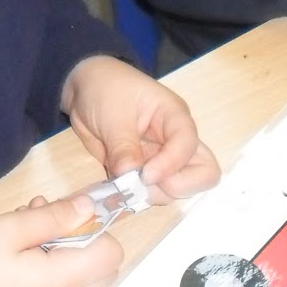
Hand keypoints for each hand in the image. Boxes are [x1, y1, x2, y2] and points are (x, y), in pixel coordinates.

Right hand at [0, 196, 122, 286]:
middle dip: (82, 241)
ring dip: (63, 254)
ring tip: (22, 231)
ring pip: (77, 280)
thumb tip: (88, 207)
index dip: (97, 228)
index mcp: (62, 282)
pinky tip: (14, 256)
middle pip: (100, 270)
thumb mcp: (10, 228)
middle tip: (45, 220)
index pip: (112, 255)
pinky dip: (49, 272)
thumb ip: (55, 217)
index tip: (67, 213)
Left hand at [60, 56, 219, 200]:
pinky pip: (151, 193)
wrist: (84, 89)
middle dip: (177, 186)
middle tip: (144, 184)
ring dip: (153, 194)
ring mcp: (161, 159)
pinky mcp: (143, 172)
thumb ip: (123, 146)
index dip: (171, 164)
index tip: (145, 175)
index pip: (189, 146)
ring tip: (124, 185)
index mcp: (174, 117)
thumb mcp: (112, 113)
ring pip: (177, 189)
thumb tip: (129, 177)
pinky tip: (118, 188)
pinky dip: (137, 197)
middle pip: (203, 174)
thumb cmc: (105, 88)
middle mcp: (175, 141)